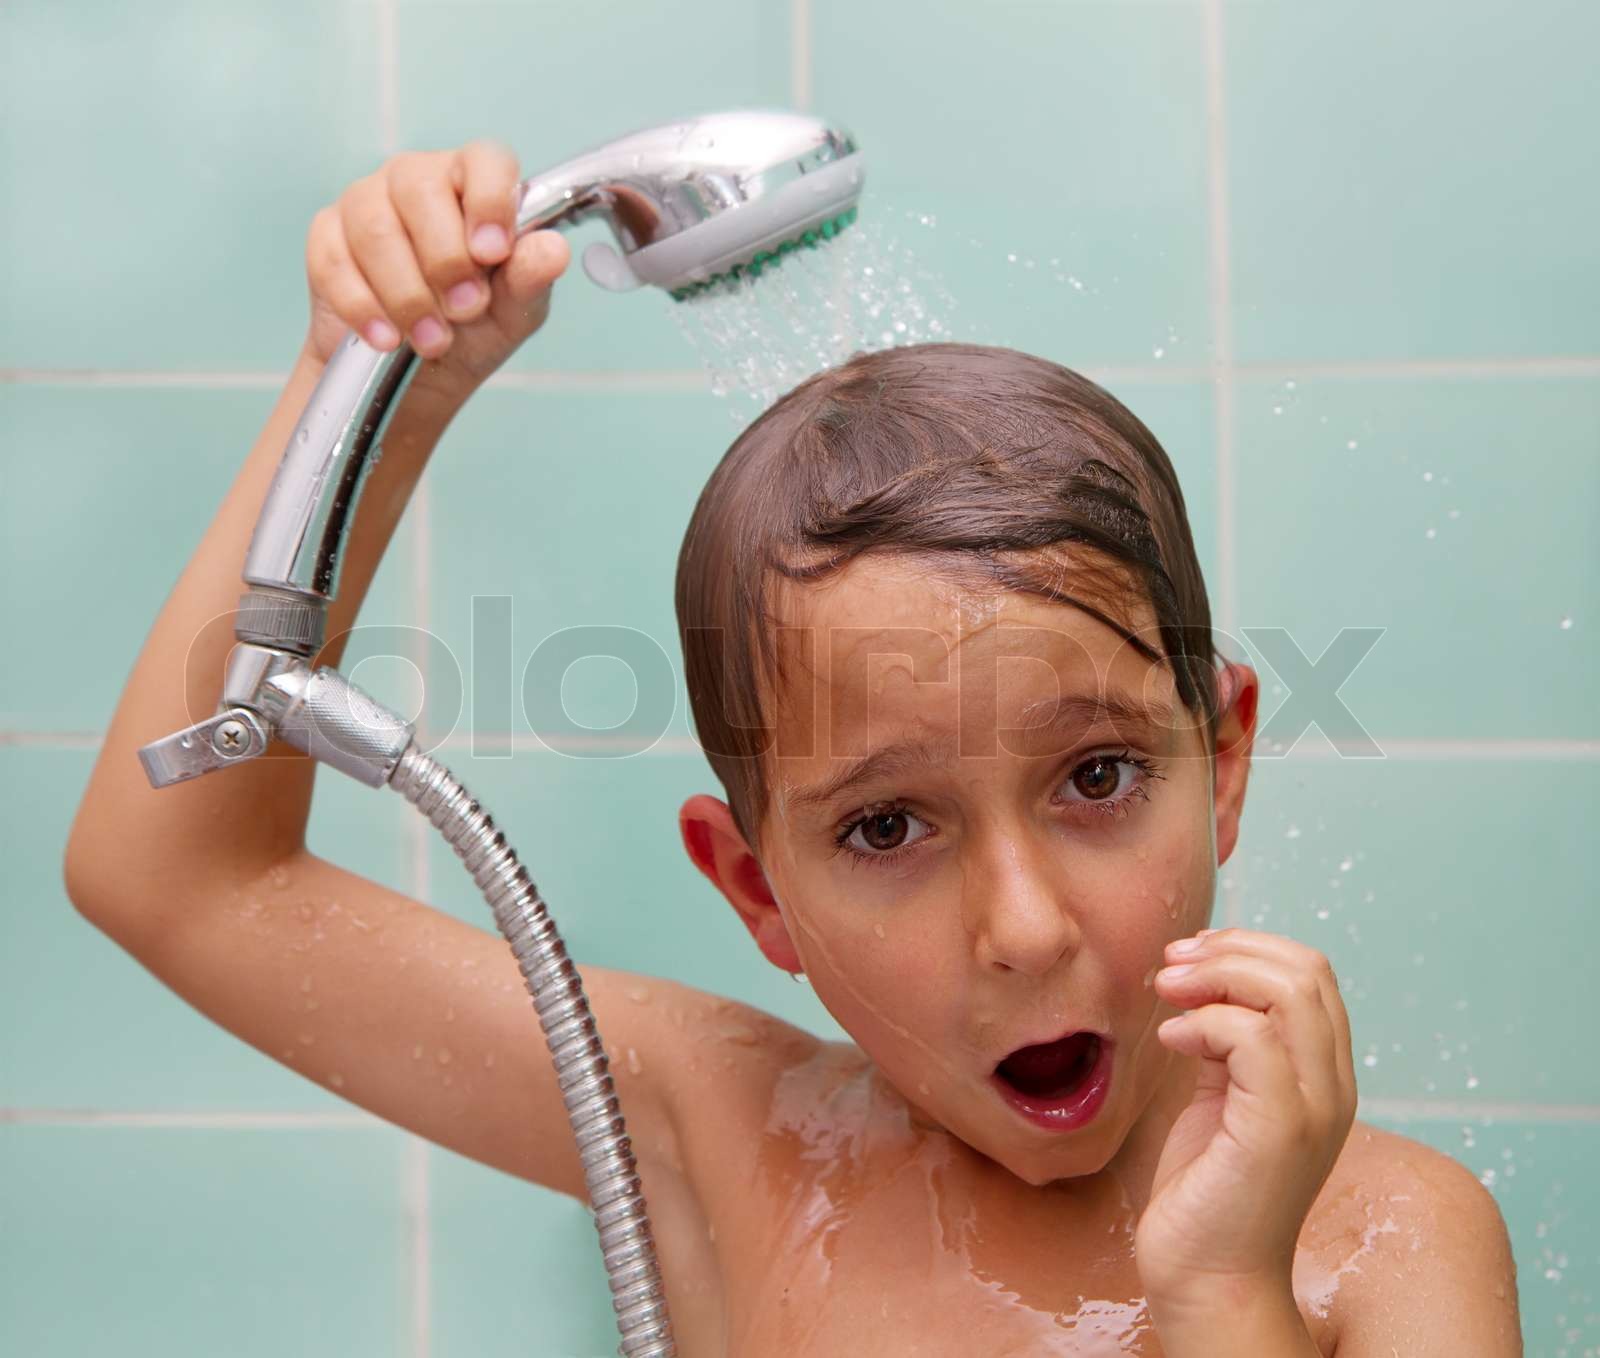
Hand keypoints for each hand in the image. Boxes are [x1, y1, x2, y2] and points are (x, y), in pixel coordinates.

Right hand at [301, 140, 570, 407]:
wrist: (416, 377)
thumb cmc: (472, 331)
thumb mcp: (513, 313)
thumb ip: (530, 280)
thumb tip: (553, 250)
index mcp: (472, 184)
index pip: (484, 160)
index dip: (489, 200)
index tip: (493, 252)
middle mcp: (416, 180)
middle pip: (420, 189)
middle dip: (444, 259)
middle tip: (465, 310)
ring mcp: (365, 202)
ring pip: (375, 228)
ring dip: (407, 293)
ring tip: (432, 340)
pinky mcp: (326, 237)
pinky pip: (335, 261)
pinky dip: (365, 307)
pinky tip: (387, 339)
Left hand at [1135, 927, 1357, 1310]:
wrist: (1208, 1276)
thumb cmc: (1206, 1188)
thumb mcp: (1221, 1095)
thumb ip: (1227, 1042)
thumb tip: (1202, 981)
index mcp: (1323, 1074)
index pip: (1312, 974)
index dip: (1248, 947)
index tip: (1189, 954)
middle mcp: (1333, 1086)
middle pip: (1307, 970)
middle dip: (1230, 949)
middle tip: (1171, 965)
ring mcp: (1314, 1107)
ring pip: (1290, 992)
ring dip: (1216, 975)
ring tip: (1167, 993)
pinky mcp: (1281, 1128)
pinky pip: (1256, 1038)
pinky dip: (1204, 1022)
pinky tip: (1170, 1042)